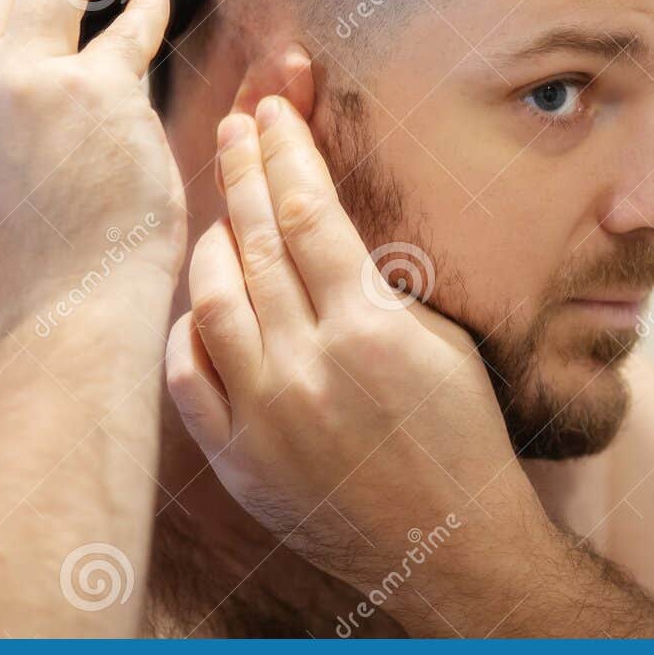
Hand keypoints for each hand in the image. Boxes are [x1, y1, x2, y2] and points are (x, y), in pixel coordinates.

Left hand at [164, 88, 552, 602]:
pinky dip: (190, 329)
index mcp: (371, 329)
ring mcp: (265, 417)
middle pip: (257, 242)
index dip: (286, 151)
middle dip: (243, 171)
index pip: (311, 213)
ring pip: (212, 300)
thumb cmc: (463, 435)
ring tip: (224, 211)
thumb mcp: (442, 341)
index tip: (272, 112)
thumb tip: (323, 225)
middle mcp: (310, 367)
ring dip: (213, 243)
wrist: (450, 542)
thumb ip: (376, 284)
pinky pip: (190, 375)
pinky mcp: (238, 460)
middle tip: (234, 127)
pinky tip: (202, 302)